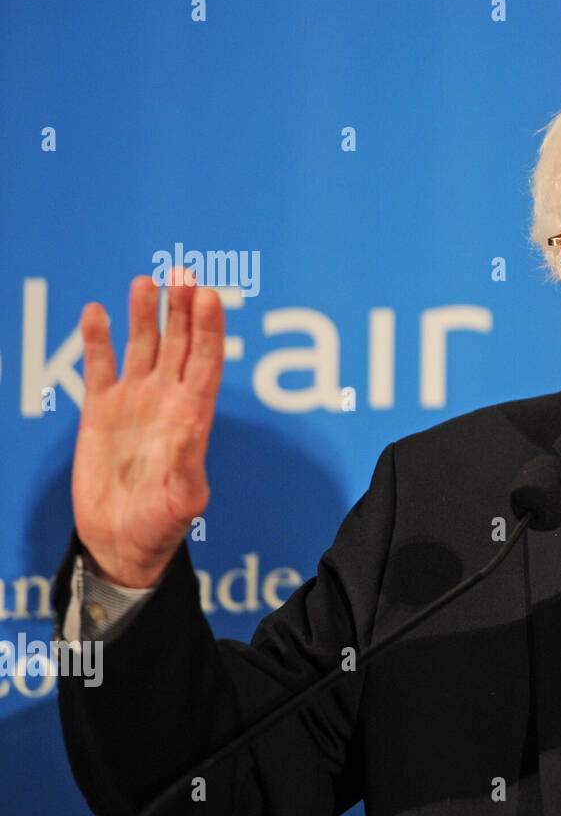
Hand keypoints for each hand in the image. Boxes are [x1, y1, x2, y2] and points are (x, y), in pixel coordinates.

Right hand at [72, 267, 224, 587]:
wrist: (121, 543)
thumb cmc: (160, 527)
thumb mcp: (181, 503)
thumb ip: (186, 470)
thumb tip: (188, 436)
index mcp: (192, 418)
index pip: (205, 362)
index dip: (208, 329)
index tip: (209, 296)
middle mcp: (166, 403)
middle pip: (179, 345)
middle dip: (183, 310)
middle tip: (183, 272)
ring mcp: (134, 404)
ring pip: (143, 347)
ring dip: (147, 315)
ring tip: (146, 281)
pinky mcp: (100, 412)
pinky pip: (99, 367)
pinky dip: (97, 340)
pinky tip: (96, 311)